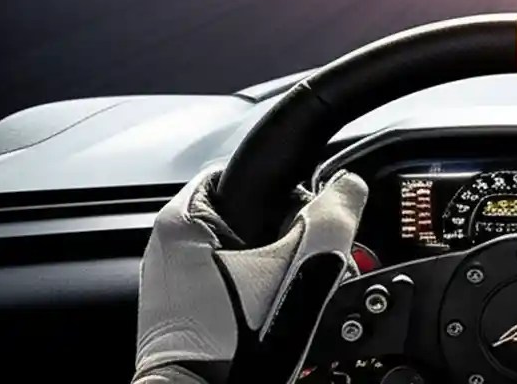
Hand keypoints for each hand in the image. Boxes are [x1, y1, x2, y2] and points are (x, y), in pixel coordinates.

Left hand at [133, 165, 367, 383]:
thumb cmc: (237, 344)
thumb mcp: (303, 267)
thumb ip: (332, 218)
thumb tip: (349, 188)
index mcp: (183, 219)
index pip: (244, 172)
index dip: (286, 192)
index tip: (305, 219)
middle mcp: (166, 245)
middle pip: (247, 215)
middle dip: (282, 235)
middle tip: (302, 264)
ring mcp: (171, 281)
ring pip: (239, 251)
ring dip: (270, 266)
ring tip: (287, 293)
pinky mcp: (183, 310)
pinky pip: (227, 282)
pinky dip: (252, 290)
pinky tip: (269, 313)